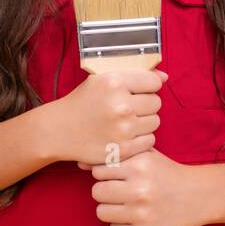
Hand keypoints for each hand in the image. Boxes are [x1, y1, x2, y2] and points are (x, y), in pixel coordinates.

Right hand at [46, 69, 166, 165]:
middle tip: (129, 107)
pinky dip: (140, 138)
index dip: (147, 86)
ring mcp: (123, 129)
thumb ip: (134, 76)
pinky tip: (126, 134)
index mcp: (114, 82)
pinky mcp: (123, 149)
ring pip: (155, 121)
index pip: (153, 82)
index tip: (137, 91)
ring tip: (126, 121)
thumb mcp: (102, 80)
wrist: (59, 130)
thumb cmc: (82, 102)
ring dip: (144, 121)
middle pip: (156, 102)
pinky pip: (150, 140)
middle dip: (145, 104)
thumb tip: (165, 77)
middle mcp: (120, 105)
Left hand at [81, 147, 208, 225]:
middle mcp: (140, 189)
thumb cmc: (165, 172)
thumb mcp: (145, 156)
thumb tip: (80, 164)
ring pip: (101, 212)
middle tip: (118, 191)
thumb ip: (115, 156)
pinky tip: (134, 217)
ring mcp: (142, 213)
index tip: (117, 175)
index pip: (98, 170)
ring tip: (125, 204)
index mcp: (139, 166)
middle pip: (97, 192)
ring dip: (110, 208)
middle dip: (105, 191)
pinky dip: (121, 224)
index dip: (106, 173)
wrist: (198, 195)